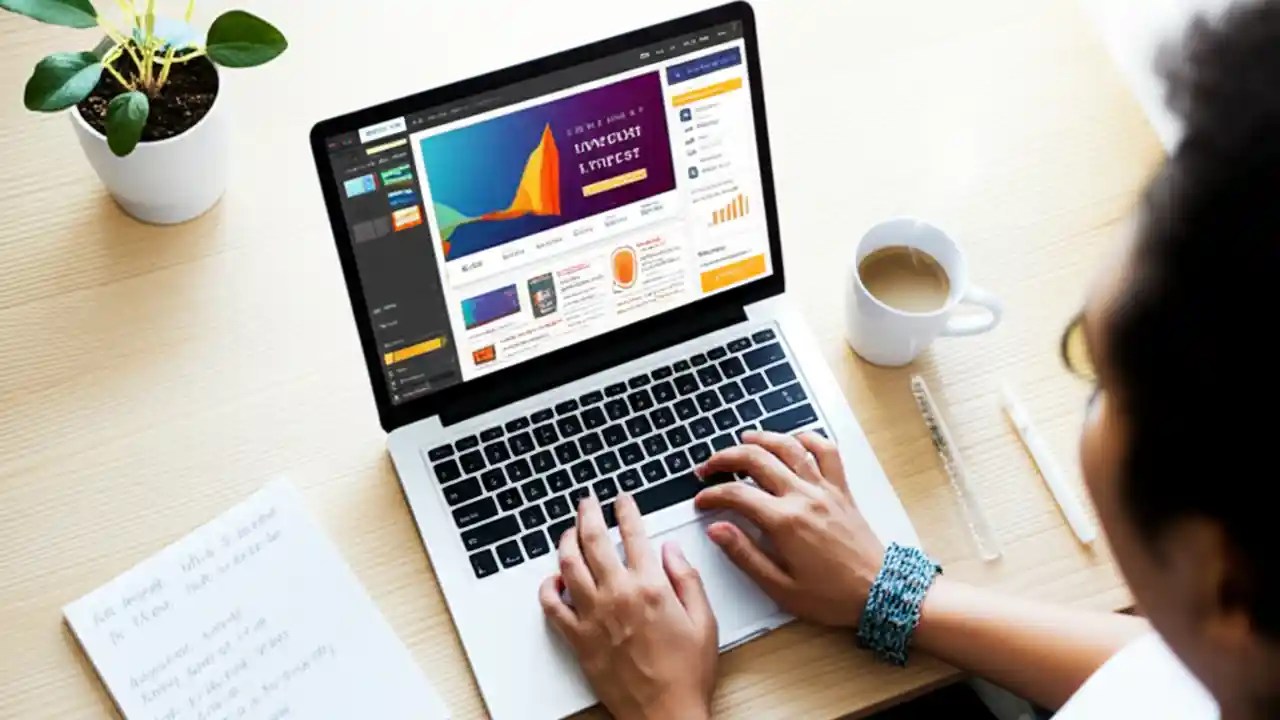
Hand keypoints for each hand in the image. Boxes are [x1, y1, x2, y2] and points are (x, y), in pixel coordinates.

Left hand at [539, 494, 717, 719]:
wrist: (665, 714)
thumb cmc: (688, 674)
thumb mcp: (705, 621)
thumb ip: (687, 579)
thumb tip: (671, 550)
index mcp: (652, 587)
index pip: (634, 534)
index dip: (626, 510)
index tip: (623, 500)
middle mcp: (618, 595)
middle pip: (594, 540)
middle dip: (589, 513)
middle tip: (587, 502)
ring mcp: (594, 616)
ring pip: (568, 565)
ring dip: (566, 541)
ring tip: (569, 531)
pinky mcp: (579, 639)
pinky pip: (552, 606)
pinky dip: (548, 587)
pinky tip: (553, 579)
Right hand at [694, 430, 884, 627]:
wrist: (880, 591)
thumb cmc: (832, 595)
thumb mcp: (780, 587)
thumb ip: (745, 555)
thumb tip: (717, 530)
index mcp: (785, 523)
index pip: (737, 495)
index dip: (712, 494)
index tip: (702, 500)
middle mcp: (804, 497)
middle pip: (756, 459)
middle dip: (725, 458)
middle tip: (709, 467)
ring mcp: (824, 489)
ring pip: (788, 447)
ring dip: (761, 438)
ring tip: (742, 440)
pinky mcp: (841, 489)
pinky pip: (826, 451)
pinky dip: (808, 439)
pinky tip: (794, 440)